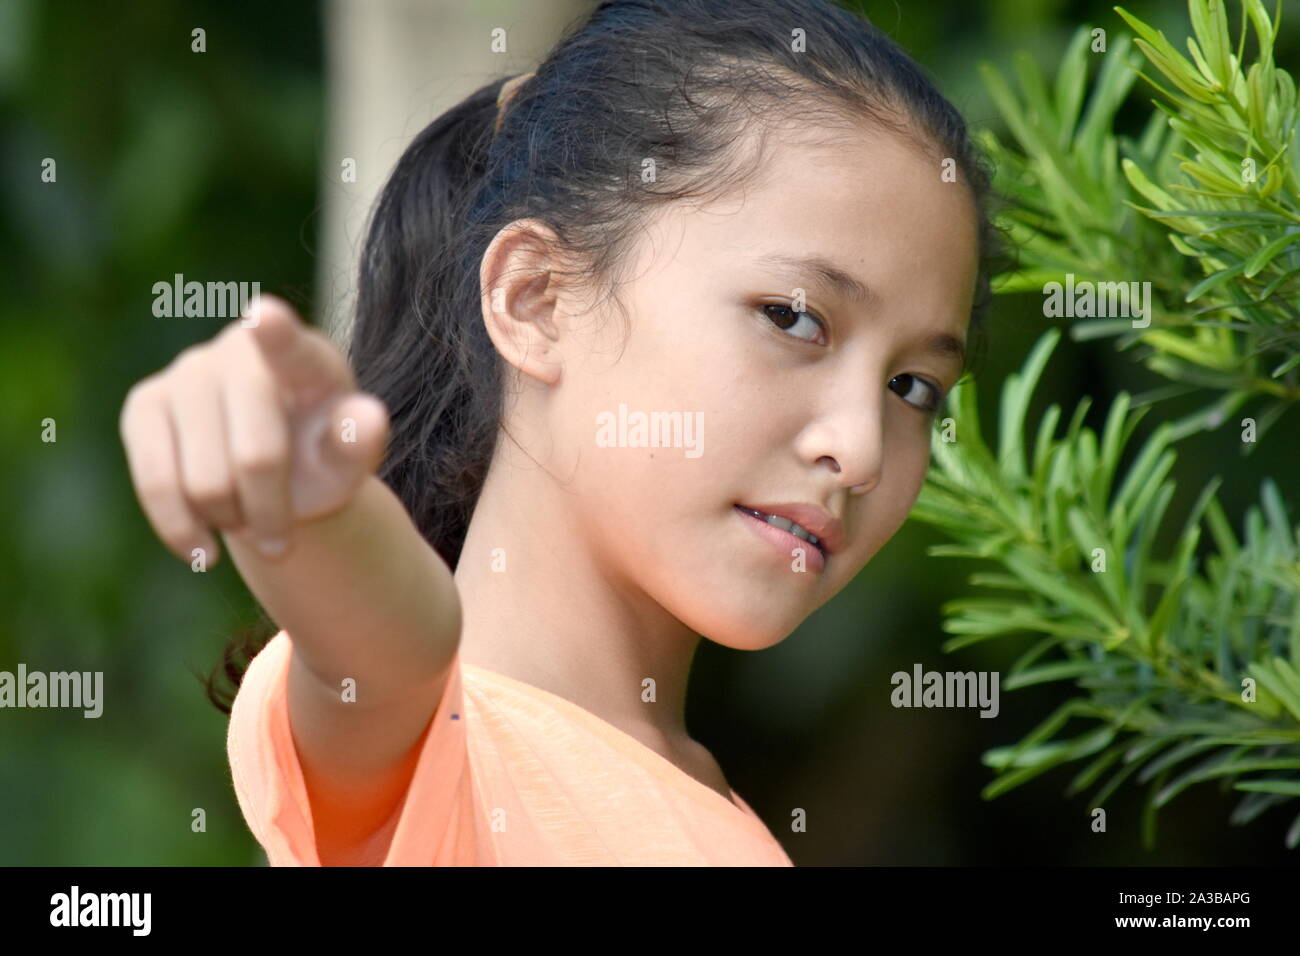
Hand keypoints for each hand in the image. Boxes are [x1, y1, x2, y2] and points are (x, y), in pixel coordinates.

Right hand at [119, 294, 389, 565]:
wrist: (271, 474)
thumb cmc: (319, 459)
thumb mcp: (348, 462)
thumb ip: (359, 443)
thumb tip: (369, 417)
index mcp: (306, 356)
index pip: (290, 346)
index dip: (275, 333)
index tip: (265, 316)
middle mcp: (240, 350)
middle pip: (256, 456)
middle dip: (271, 512)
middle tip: (281, 539)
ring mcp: (187, 371)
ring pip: (203, 481)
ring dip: (230, 520)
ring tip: (247, 517)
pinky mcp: (144, 404)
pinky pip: (155, 483)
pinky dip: (181, 529)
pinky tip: (202, 549)